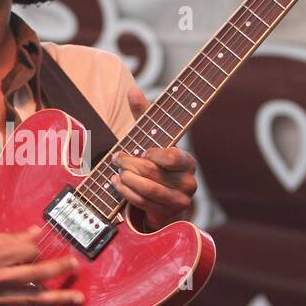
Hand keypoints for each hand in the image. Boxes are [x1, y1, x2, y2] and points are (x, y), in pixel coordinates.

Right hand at [0, 225, 81, 305]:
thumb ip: (7, 238)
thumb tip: (33, 233)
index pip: (28, 251)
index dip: (37, 247)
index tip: (42, 245)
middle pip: (37, 274)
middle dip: (60, 269)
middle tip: (75, 266)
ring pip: (33, 299)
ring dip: (58, 299)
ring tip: (77, 298)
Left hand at [111, 85, 197, 231]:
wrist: (160, 199)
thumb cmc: (154, 164)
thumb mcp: (150, 138)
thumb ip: (144, 115)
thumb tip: (133, 90)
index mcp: (187, 161)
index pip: (172, 156)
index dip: (152, 153)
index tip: (140, 150)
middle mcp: (189, 182)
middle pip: (153, 171)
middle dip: (129, 163)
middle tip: (117, 158)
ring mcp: (180, 200)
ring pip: (148, 188)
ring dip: (127, 178)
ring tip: (117, 171)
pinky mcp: (167, 214)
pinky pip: (143, 203)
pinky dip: (127, 192)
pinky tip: (117, 184)